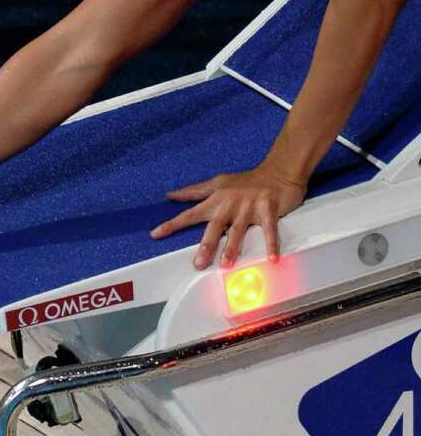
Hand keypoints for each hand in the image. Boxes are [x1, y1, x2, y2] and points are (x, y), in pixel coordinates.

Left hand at [151, 163, 305, 266]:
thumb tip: (171, 195)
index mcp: (216, 200)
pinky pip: (269, 230)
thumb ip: (193, 191)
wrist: (278, 172)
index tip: (156, 234)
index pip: (190, 213)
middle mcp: (230, 204)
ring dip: (233, 247)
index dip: (173, 224)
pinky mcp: (269, 209)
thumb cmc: (246, 181)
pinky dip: (272, 244)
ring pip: (239, 230)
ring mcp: (249, 207)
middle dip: (207, 244)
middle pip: (215, 226)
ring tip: (226, 264)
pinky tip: (272, 259)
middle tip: (198, 263)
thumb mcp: (217, 183)